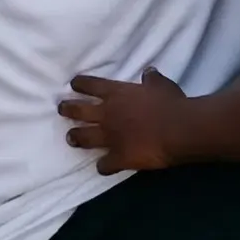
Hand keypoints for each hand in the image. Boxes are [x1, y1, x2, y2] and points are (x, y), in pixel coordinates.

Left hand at [60, 69, 191, 173]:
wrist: (177, 129)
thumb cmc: (170, 103)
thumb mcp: (161, 85)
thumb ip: (151, 79)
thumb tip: (148, 71)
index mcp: (117, 94)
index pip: (92, 86)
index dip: (81, 84)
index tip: (74, 84)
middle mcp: (107, 114)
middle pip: (79, 111)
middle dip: (68, 110)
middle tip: (62, 109)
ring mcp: (110, 137)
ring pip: (84, 137)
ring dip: (76, 137)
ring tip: (71, 138)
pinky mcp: (117, 157)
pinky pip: (104, 165)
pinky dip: (103, 166)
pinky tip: (103, 167)